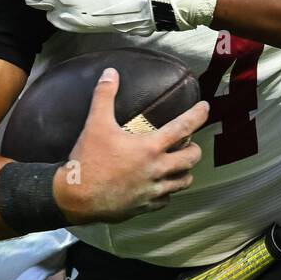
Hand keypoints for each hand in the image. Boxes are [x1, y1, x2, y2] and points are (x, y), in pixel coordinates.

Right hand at [52, 67, 207, 222]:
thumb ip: (104, 96)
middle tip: (189, 143)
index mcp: (150, 147)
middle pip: (191, 158)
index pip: (184, 127)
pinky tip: (161, 187)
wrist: (75, 198)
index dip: (198, 116)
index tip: (206, 109)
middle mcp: (157, 169)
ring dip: (185, 171)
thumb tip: (110, 73)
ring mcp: (153, 190)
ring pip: (183, 182)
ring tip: (180, 165)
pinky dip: (167, 192)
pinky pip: (166, 200)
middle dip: (194, 148)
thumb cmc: (88, 160)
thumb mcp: (96, 124)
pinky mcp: (144, 206)